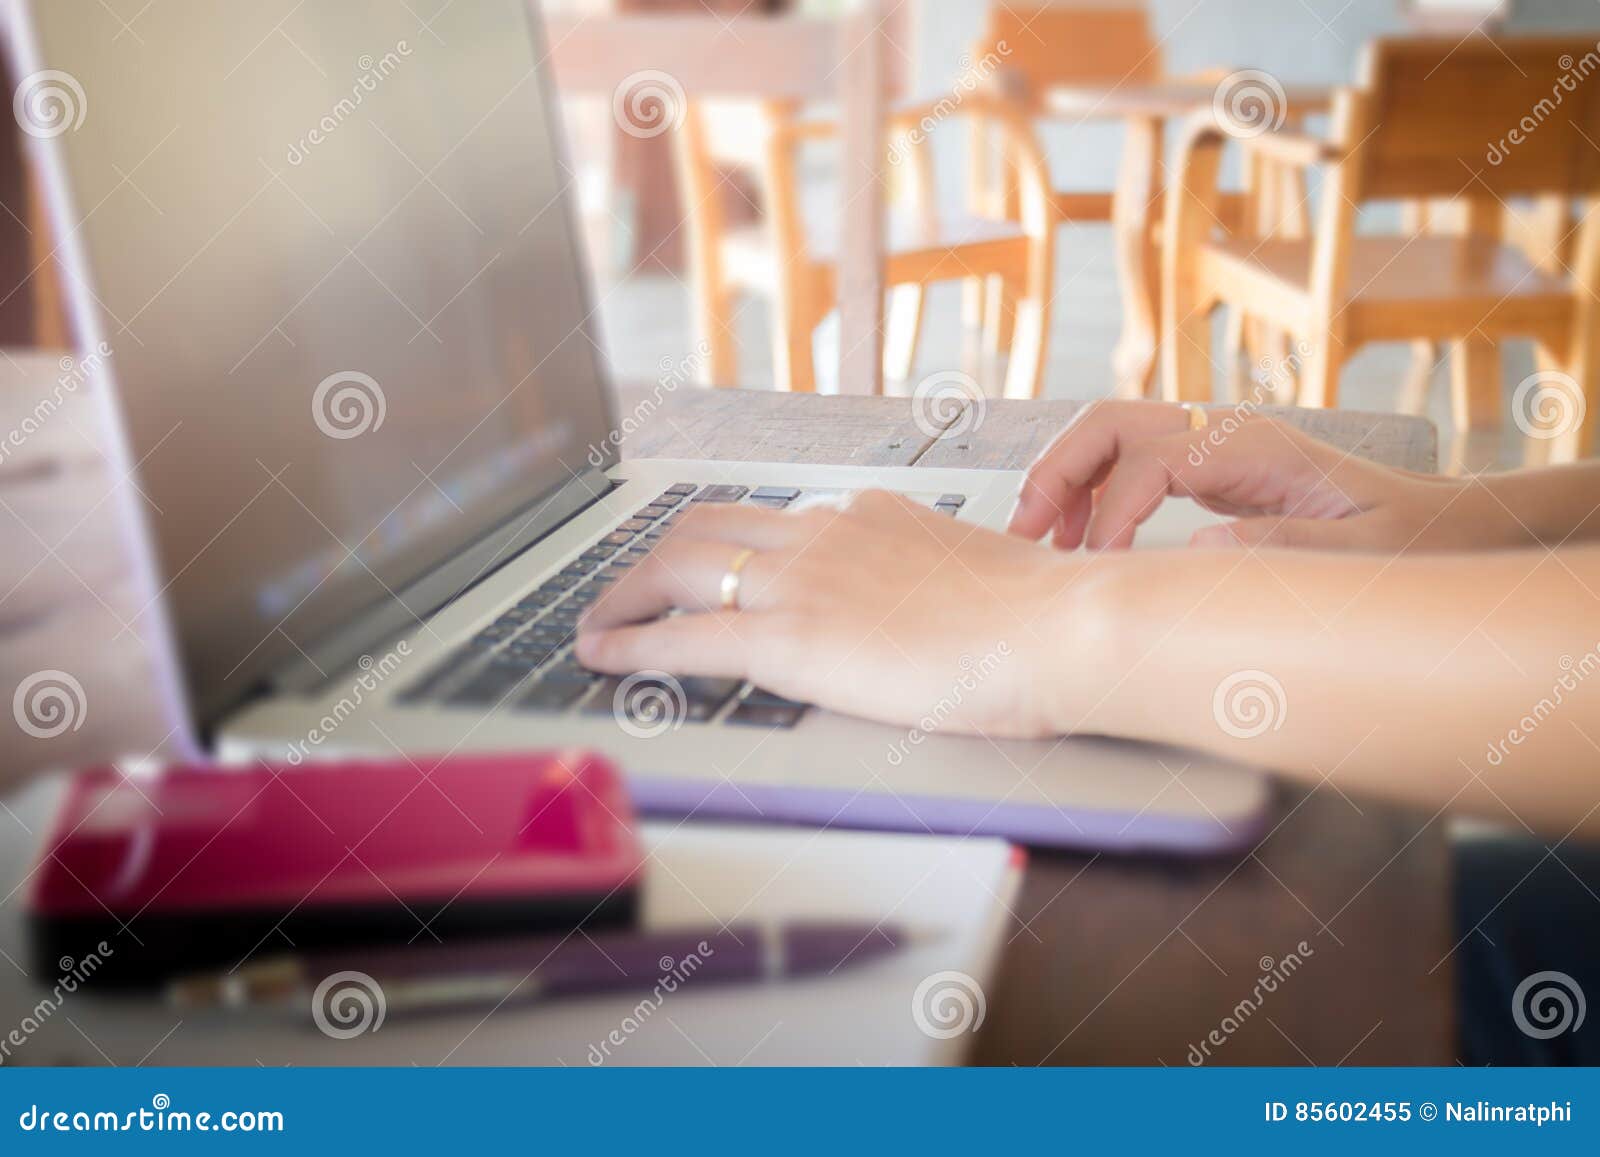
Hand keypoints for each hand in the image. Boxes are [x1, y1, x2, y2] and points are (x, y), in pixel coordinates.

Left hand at [576, 491, 1086, 737]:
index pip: (774, 520)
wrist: (1055, 629)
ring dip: (627, 594)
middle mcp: (821, 534)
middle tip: (629, 587)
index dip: (726, 542)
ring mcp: (799, 581)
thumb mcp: (974, 577)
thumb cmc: (1038, 617)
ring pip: (678, 565)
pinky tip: (602, 657)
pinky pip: (683, 637)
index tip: (708, 562)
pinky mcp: (786, 639)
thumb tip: (926, 605)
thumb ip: (929, 580)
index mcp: (868, 517)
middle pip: (705, 525)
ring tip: (600, 622)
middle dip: (655, 556)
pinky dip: (630, 644)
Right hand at [1007, 399, 1505, 551]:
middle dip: (1057, 470)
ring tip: (1037, 541)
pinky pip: (1128, 466)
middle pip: (1110, 421)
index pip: (1151, 456)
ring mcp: (1213, 446)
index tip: (1096, 563)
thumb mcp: (1367, 555)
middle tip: (1023, 532)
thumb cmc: (1412, 540)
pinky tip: (1083, 543)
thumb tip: (1196, 549)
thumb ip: (1288, 550)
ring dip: (1064, 480)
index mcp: (1259, 447)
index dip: (1112, 506)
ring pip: (1109, 437)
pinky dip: (1091, 497)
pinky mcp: (1208, 470)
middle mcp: (1226, 432)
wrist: (1442, 524)